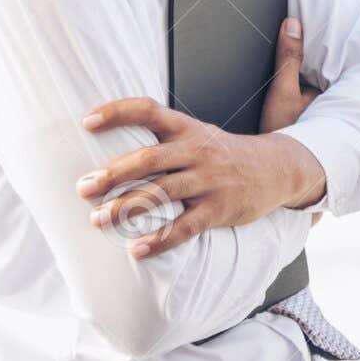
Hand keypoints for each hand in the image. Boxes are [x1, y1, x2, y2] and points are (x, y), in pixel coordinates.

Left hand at [77, 19, 325, 257]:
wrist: (276, 168)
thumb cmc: (222, 154)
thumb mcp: (198, 134)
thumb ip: (162, 138)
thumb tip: (109, 149)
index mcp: (188, 129)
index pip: (150, 110)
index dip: (118, 112)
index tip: (87, 121)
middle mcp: (197, 151)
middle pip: (150, 157)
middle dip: (113, 173)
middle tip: (83, 187)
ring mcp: (209, 180)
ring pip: (161, 192)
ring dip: (126, 207)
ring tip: (97, 219)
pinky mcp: (219, 209)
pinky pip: (185, 227)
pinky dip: (160, 239)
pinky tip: (137, 249)